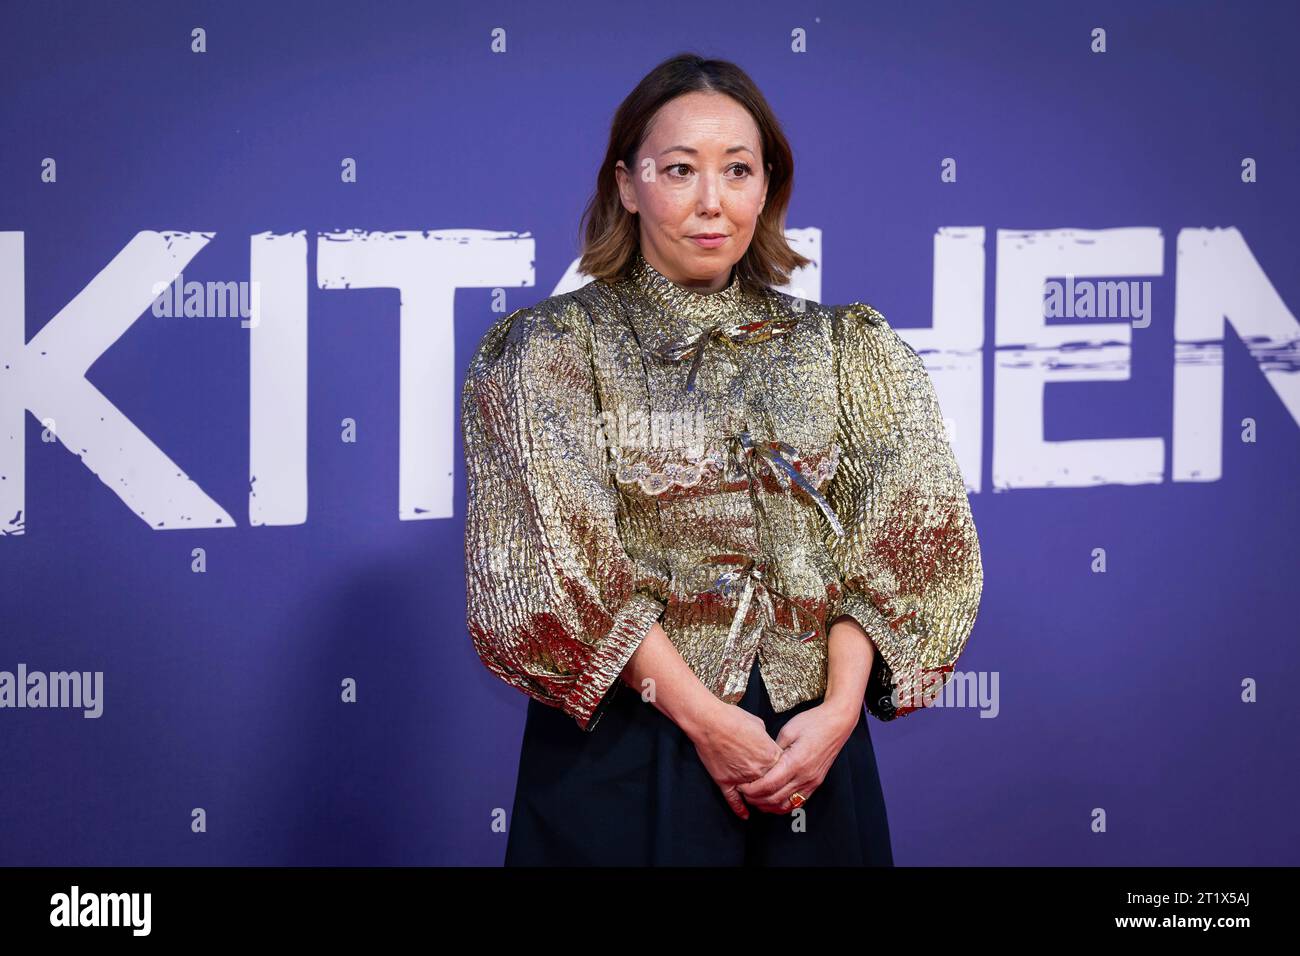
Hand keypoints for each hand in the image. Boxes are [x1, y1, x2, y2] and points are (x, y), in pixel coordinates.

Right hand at [688, 700, 782, 819]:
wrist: (710, 722)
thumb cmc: (733, 718)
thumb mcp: (758, 724)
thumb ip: (766, 738)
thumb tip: (765, 742)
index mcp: (770, 754)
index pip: (783, 769)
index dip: (782, 770)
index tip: (781, 771)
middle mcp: (759, 770)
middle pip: (772, 785)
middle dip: (773, 788)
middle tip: (773, 790)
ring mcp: (742, 778)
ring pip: (755, 795)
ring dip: (758, 799)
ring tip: (760, 801)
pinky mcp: (726, 781)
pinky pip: (734, 800)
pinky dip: (739, 809)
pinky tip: (745, 815)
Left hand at [736, 703, 855, 813]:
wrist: (837, 723)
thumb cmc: (813, 722)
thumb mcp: (788, 730)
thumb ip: (773, 749)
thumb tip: (761, 761)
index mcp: (795, 762)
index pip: (768, 785)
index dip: (752, 789)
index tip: (740, 786)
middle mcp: (805, 776)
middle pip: (775, 798)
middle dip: (756, 799)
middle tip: (743, 794)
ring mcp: (812, 782)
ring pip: (786, 804)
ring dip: (768, 805)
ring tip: (755, 799)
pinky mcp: (816, 783)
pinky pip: (798, 802)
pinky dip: (783, 805)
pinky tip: (772, 801)